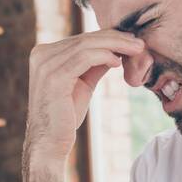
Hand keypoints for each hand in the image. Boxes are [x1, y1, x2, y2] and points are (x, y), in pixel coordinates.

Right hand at [25, 29, 144, 163]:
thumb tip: (115, 49)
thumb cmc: (65, 117)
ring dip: (115, 45)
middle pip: (84, 39)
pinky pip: (84, 57)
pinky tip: (118, 62)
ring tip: (136, 50)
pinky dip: (104, 56)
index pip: (81, 39)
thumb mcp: (82, 84)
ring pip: (86, 45)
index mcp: (44, 53)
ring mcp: (45, 64)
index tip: (131, 41)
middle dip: (115, 38)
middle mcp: (41, 54)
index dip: (108, 37)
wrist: (50, 143)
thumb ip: (94, 65)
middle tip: (139, 43)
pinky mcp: (54, 76)